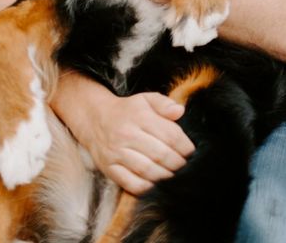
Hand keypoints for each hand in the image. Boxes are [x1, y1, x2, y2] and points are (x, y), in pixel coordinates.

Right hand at [74, 91, 195, 195]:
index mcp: (140, 117)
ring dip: (165, 175)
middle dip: (177, 163)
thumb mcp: (146, 99)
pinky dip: (146, 186)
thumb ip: (164, 104)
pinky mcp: (108, 168)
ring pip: (147, 170)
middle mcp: (126, 135)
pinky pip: (130, 183)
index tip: (190, 152)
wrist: (95, 119)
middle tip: (183, 165)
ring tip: (172, 174)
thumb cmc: (127, 111)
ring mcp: (116, 153)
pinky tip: (155, 182)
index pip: (170, 135)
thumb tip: (180, 112)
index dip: (185, 147)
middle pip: (160, 155)